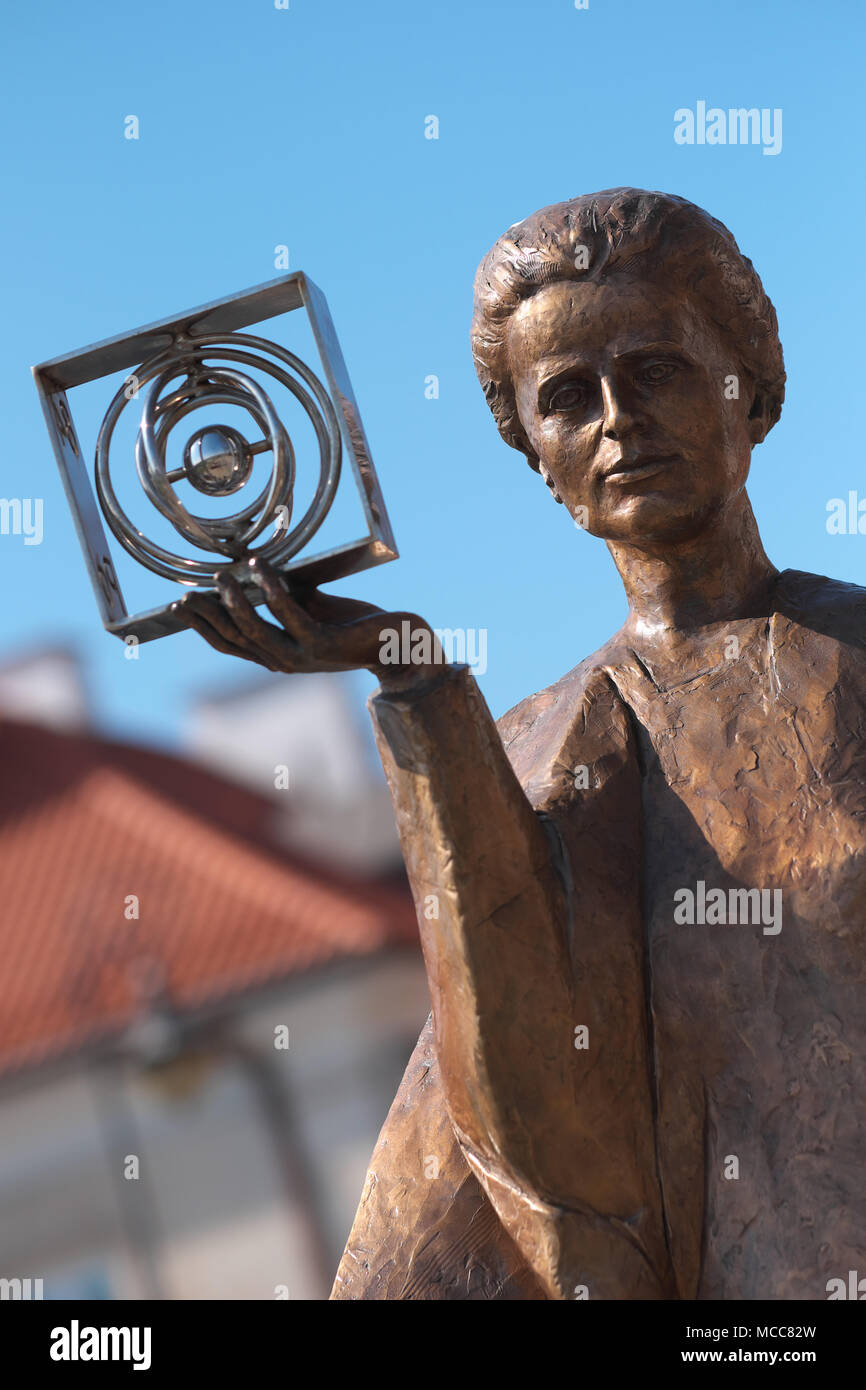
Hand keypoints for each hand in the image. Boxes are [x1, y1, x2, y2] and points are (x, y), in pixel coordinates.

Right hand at [172, 557, 444, 690]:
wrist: (397, 642)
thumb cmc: (355, 625)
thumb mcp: (313, 609)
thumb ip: (286, 598)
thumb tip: (257, 570)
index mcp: (277, 655)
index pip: (229, 642)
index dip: (202, 627)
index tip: (179, 606)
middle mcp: (284, 661)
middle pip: (235, 638)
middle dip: (207, 616)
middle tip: (184, 594)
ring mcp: (302, 656)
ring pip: (256, 630)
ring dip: (235, 602)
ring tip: (220, 576)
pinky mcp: (323, 644)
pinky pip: (290, 614)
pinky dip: (273, 590)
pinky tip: (261, 568)